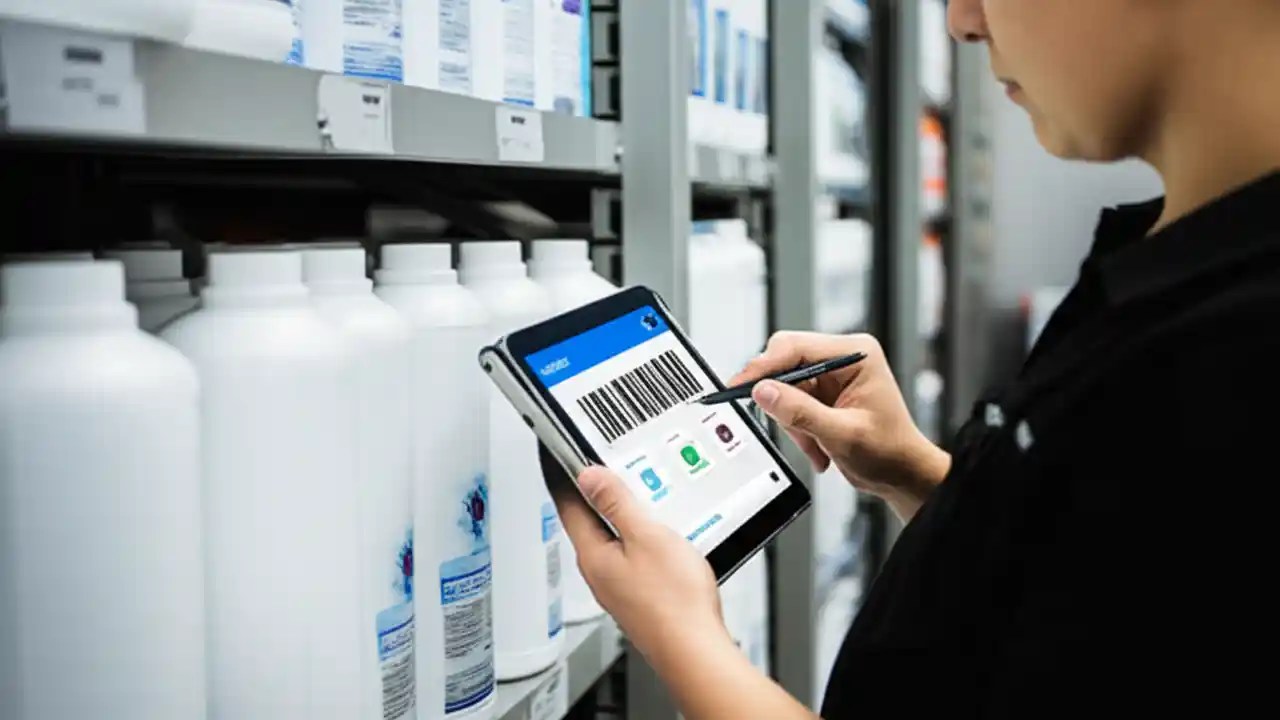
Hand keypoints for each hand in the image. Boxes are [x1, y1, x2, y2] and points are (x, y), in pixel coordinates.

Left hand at [541, 451, 726, 668]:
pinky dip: (639, 537)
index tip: (555, 453)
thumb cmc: (674, 602)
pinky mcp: (640, 597)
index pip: (568, 505)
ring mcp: (619, 587)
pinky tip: (659, 534)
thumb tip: (588, 477)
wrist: (696, 651)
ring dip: (621, 515)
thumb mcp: (647, 536)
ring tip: (636, 493)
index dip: (562, 474)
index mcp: (594, 556)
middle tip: (599, 463)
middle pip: (589, 521)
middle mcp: (600, 573)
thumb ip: (617, 504)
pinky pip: (632, 556)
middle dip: (594, 491)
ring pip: (613, 539)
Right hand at [730, 331, 949, 519]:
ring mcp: (831, 375)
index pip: (796, 346)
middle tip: (778, 422)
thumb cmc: (890, 451)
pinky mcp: (823, 392)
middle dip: (782, 400)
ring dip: (792, 421)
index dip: (765, 366)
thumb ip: (800, 412)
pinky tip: (818, 445)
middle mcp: (842, 358)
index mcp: (856, 354)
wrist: (902, 473)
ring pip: (784, 387)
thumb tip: (764, 391)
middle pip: (786, 363)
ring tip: (815, 445)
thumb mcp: (842, 434)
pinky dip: (797, 428)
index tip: (742, 385)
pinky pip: (791, 403)